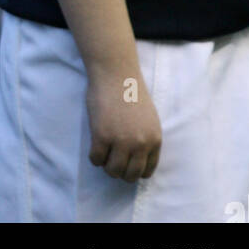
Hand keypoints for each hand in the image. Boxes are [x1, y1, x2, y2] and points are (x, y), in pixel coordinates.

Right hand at [86, 67, 161, 182]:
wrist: (115, 73)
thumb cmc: (131, 92)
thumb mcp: (149, 119)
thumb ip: (146, 138)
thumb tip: (137, 157)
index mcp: (154, 140)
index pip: (146, 171)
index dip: (134, 170)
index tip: (126, 164)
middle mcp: (140, 144)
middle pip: (130, 175)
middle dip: (120, 172)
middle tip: (112, 161)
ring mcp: (121, 141)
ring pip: (113, 171)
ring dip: (107, 167)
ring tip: (104, 155)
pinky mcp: (102, 136)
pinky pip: (96, 159)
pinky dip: (94, 158)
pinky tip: (95, 147)